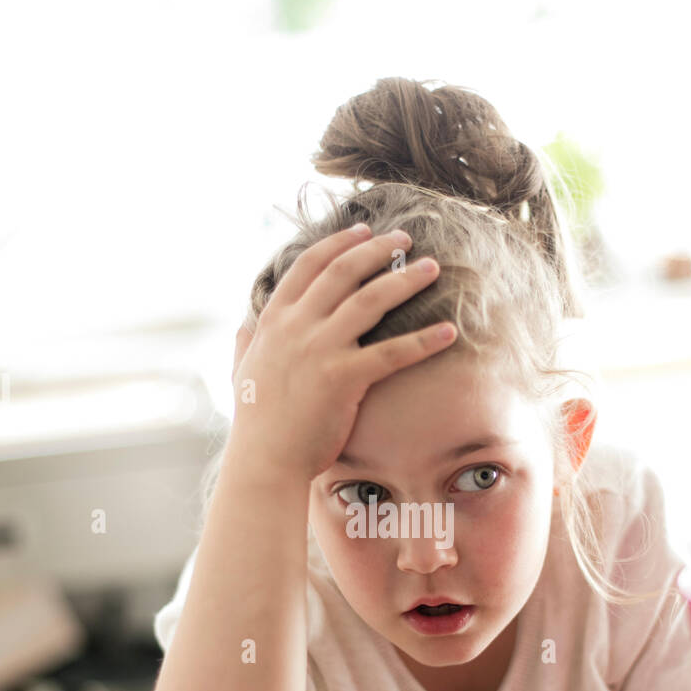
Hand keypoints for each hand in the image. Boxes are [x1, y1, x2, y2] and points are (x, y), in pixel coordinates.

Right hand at [230, 225, 454, 479]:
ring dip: (404, 279)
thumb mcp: (241, 370)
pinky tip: (449, 331)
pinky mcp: (344, 378)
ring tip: (432, 268)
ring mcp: (320, 349)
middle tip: (405, 239)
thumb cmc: (257, 421)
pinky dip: (424, 340)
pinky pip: (392, 353)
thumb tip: (245, 324)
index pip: (309, 266)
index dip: (339, 243)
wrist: (264, 459)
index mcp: (274, 320)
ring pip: (370, 300)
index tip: (363, 230)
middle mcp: (297, 327)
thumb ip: (247, 342)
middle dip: (377, 249)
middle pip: (343, 271)